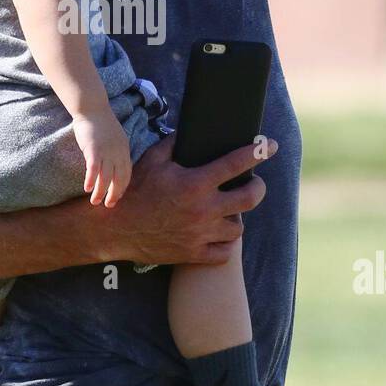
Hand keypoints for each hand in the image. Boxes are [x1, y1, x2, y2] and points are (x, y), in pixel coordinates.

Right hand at [72, 111, 132, 207]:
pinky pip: (93, 169)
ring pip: (105, 177)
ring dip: (101, 192)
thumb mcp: (115, 138)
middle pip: (118, 179)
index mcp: (124, 151)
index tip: (117, 196)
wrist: (93, 109)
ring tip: (95, 202)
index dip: (122, 187)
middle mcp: (118, 153)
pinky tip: (87, 189)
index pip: (126, 174)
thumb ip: (116, 151)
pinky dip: (91, 180)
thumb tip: (114, 165)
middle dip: (114, 194)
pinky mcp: (94, 149)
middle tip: (109, 205)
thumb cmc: (102, 124)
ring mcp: (106, 152)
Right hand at [91, 133, 277, 265]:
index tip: (270, 146)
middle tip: (254, 183)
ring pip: (238, 228)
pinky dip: (225, 243)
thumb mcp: (153, 159)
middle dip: (258, 188)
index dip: (258, 152)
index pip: (237, 164)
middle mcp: (203, 210)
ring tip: (230, 209)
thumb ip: (174, 143)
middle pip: (250, 198)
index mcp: (195, 183)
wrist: (115, 228)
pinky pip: (224, 253)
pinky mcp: (194, 254)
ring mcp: (200, 234)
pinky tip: (218, 233)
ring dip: (237, 217)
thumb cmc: (134, 190)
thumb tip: (189, 130)